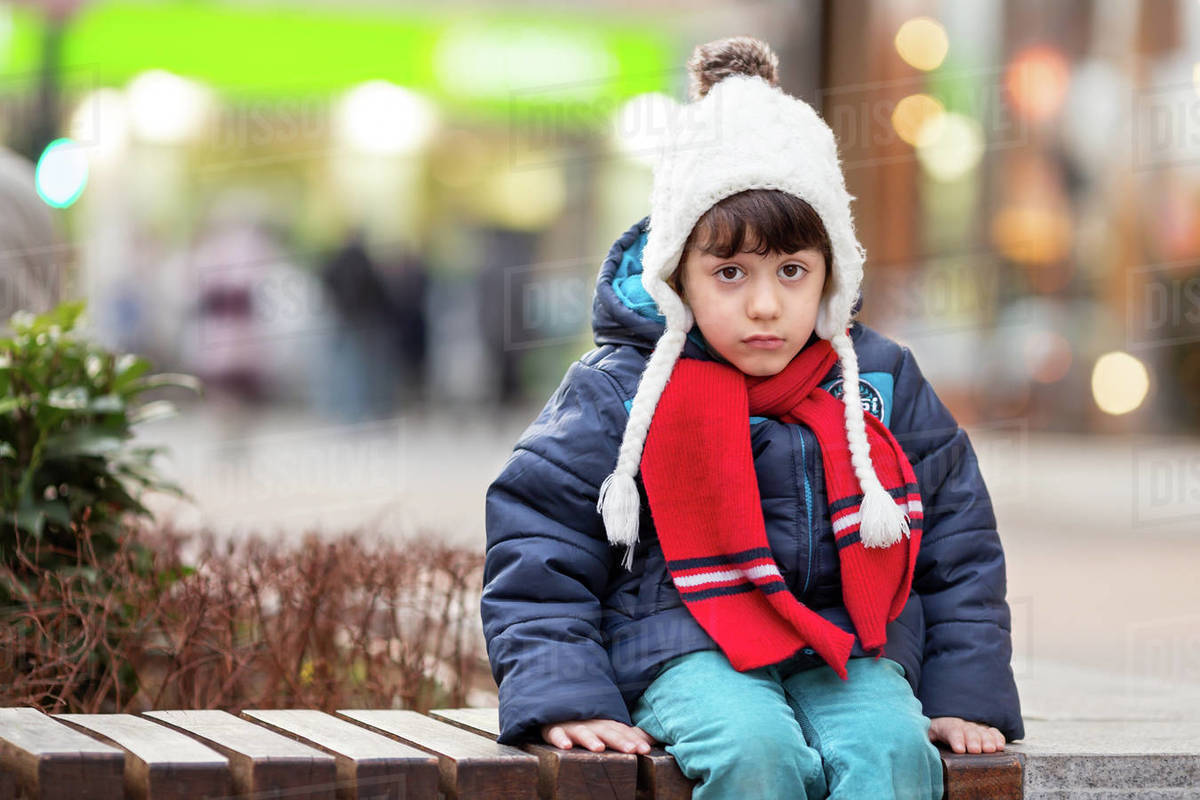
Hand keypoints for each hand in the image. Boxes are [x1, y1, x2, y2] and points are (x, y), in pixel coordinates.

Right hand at [540, 718, 655, 752]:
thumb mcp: (606, 726)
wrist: (556, 707)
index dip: (634, 739)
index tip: (646, 749)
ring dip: (590, 739)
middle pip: (606, 731)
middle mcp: (590, 723)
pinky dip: (559, 738)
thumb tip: (651, 741)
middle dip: (619, 740)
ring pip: (582, 732)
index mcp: (605, 722)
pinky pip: (555, 733)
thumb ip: (626, 734)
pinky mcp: (553, 728)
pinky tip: (566, 746)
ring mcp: (571, 725)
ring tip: (599, 748)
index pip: (622, 730)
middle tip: (631, 750)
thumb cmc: (586, 722)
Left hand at [928, 716, 1005, 753]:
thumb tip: (920, 745)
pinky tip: (999, 745)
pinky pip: (993, 733)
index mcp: (945, 726)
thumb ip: (924, 740)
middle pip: (968, 731)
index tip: (959, 749)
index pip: (951, 729)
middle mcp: (962, 725)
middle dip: (972, 740)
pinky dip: (997, 738)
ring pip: (982, 732)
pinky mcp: (985, 731)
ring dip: (987, 740)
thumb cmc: (935, 734)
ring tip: (989, 749)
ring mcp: (975, 727)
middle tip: (975, 749)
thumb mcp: (926, 735)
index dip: (956, 738)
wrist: (944, 724)